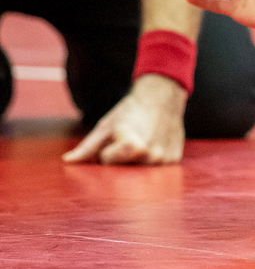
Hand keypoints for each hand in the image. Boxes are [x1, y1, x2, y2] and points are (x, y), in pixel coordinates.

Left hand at [62, 74, 186, 164]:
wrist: (163, 96)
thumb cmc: (131, 110)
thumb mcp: (106, 126)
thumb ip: (86, 147)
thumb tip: (67, 162)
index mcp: (131, 147)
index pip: (106, 162)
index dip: (107, 149)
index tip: (117, 136)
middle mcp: (150, 156)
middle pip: (123, 171)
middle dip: (120, 160)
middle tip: (128, 141)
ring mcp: (164, 159)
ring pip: (139, 172)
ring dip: (135, 162)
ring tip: (141, 141)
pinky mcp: (174, 159)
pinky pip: (155, 169)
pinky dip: (150, 160)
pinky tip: (153, 143)